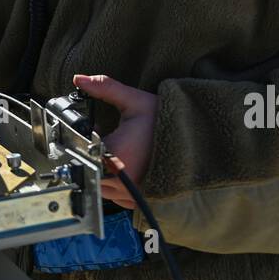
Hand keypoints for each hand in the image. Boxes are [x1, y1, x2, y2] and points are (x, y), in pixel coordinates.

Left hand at [72, 73, 158, 208]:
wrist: (199, 143)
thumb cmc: (167, 122)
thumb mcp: (135, 101)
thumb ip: (105, 88)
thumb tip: (79, 78)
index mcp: (116, 157)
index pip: (83, 153)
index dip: (84, 140)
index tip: (96, 130)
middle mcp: (121, 181)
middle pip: (89, 171)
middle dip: (93, 156)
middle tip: (109, 140)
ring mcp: (129, 194)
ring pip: (99, 186)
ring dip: (102, 170)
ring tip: (119, 151)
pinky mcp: (137, 201)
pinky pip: (114, 197)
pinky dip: (115, 183)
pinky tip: (127, 165)